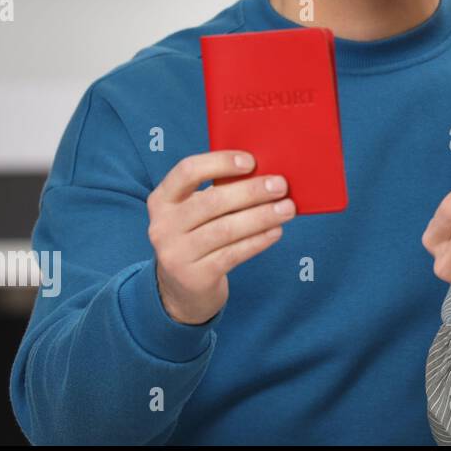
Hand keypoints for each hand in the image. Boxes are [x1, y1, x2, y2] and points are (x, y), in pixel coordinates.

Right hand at [147, 150, 296, 324]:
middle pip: (212, 202)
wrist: (183, 289)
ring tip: (288, 209)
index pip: (187, 171)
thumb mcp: (198, 211)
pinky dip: (258, 241)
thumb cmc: (200, 235)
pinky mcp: (195, 276)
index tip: (251, 161)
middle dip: (251, 191)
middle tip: (280, 185)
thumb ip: (220, 191)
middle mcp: (163, 225)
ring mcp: (176, 253)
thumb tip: (266, 175)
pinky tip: (276, 231)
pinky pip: (233, 254)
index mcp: (162, 199)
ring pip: (225, 229)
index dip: (220, 162)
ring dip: (261, 216)